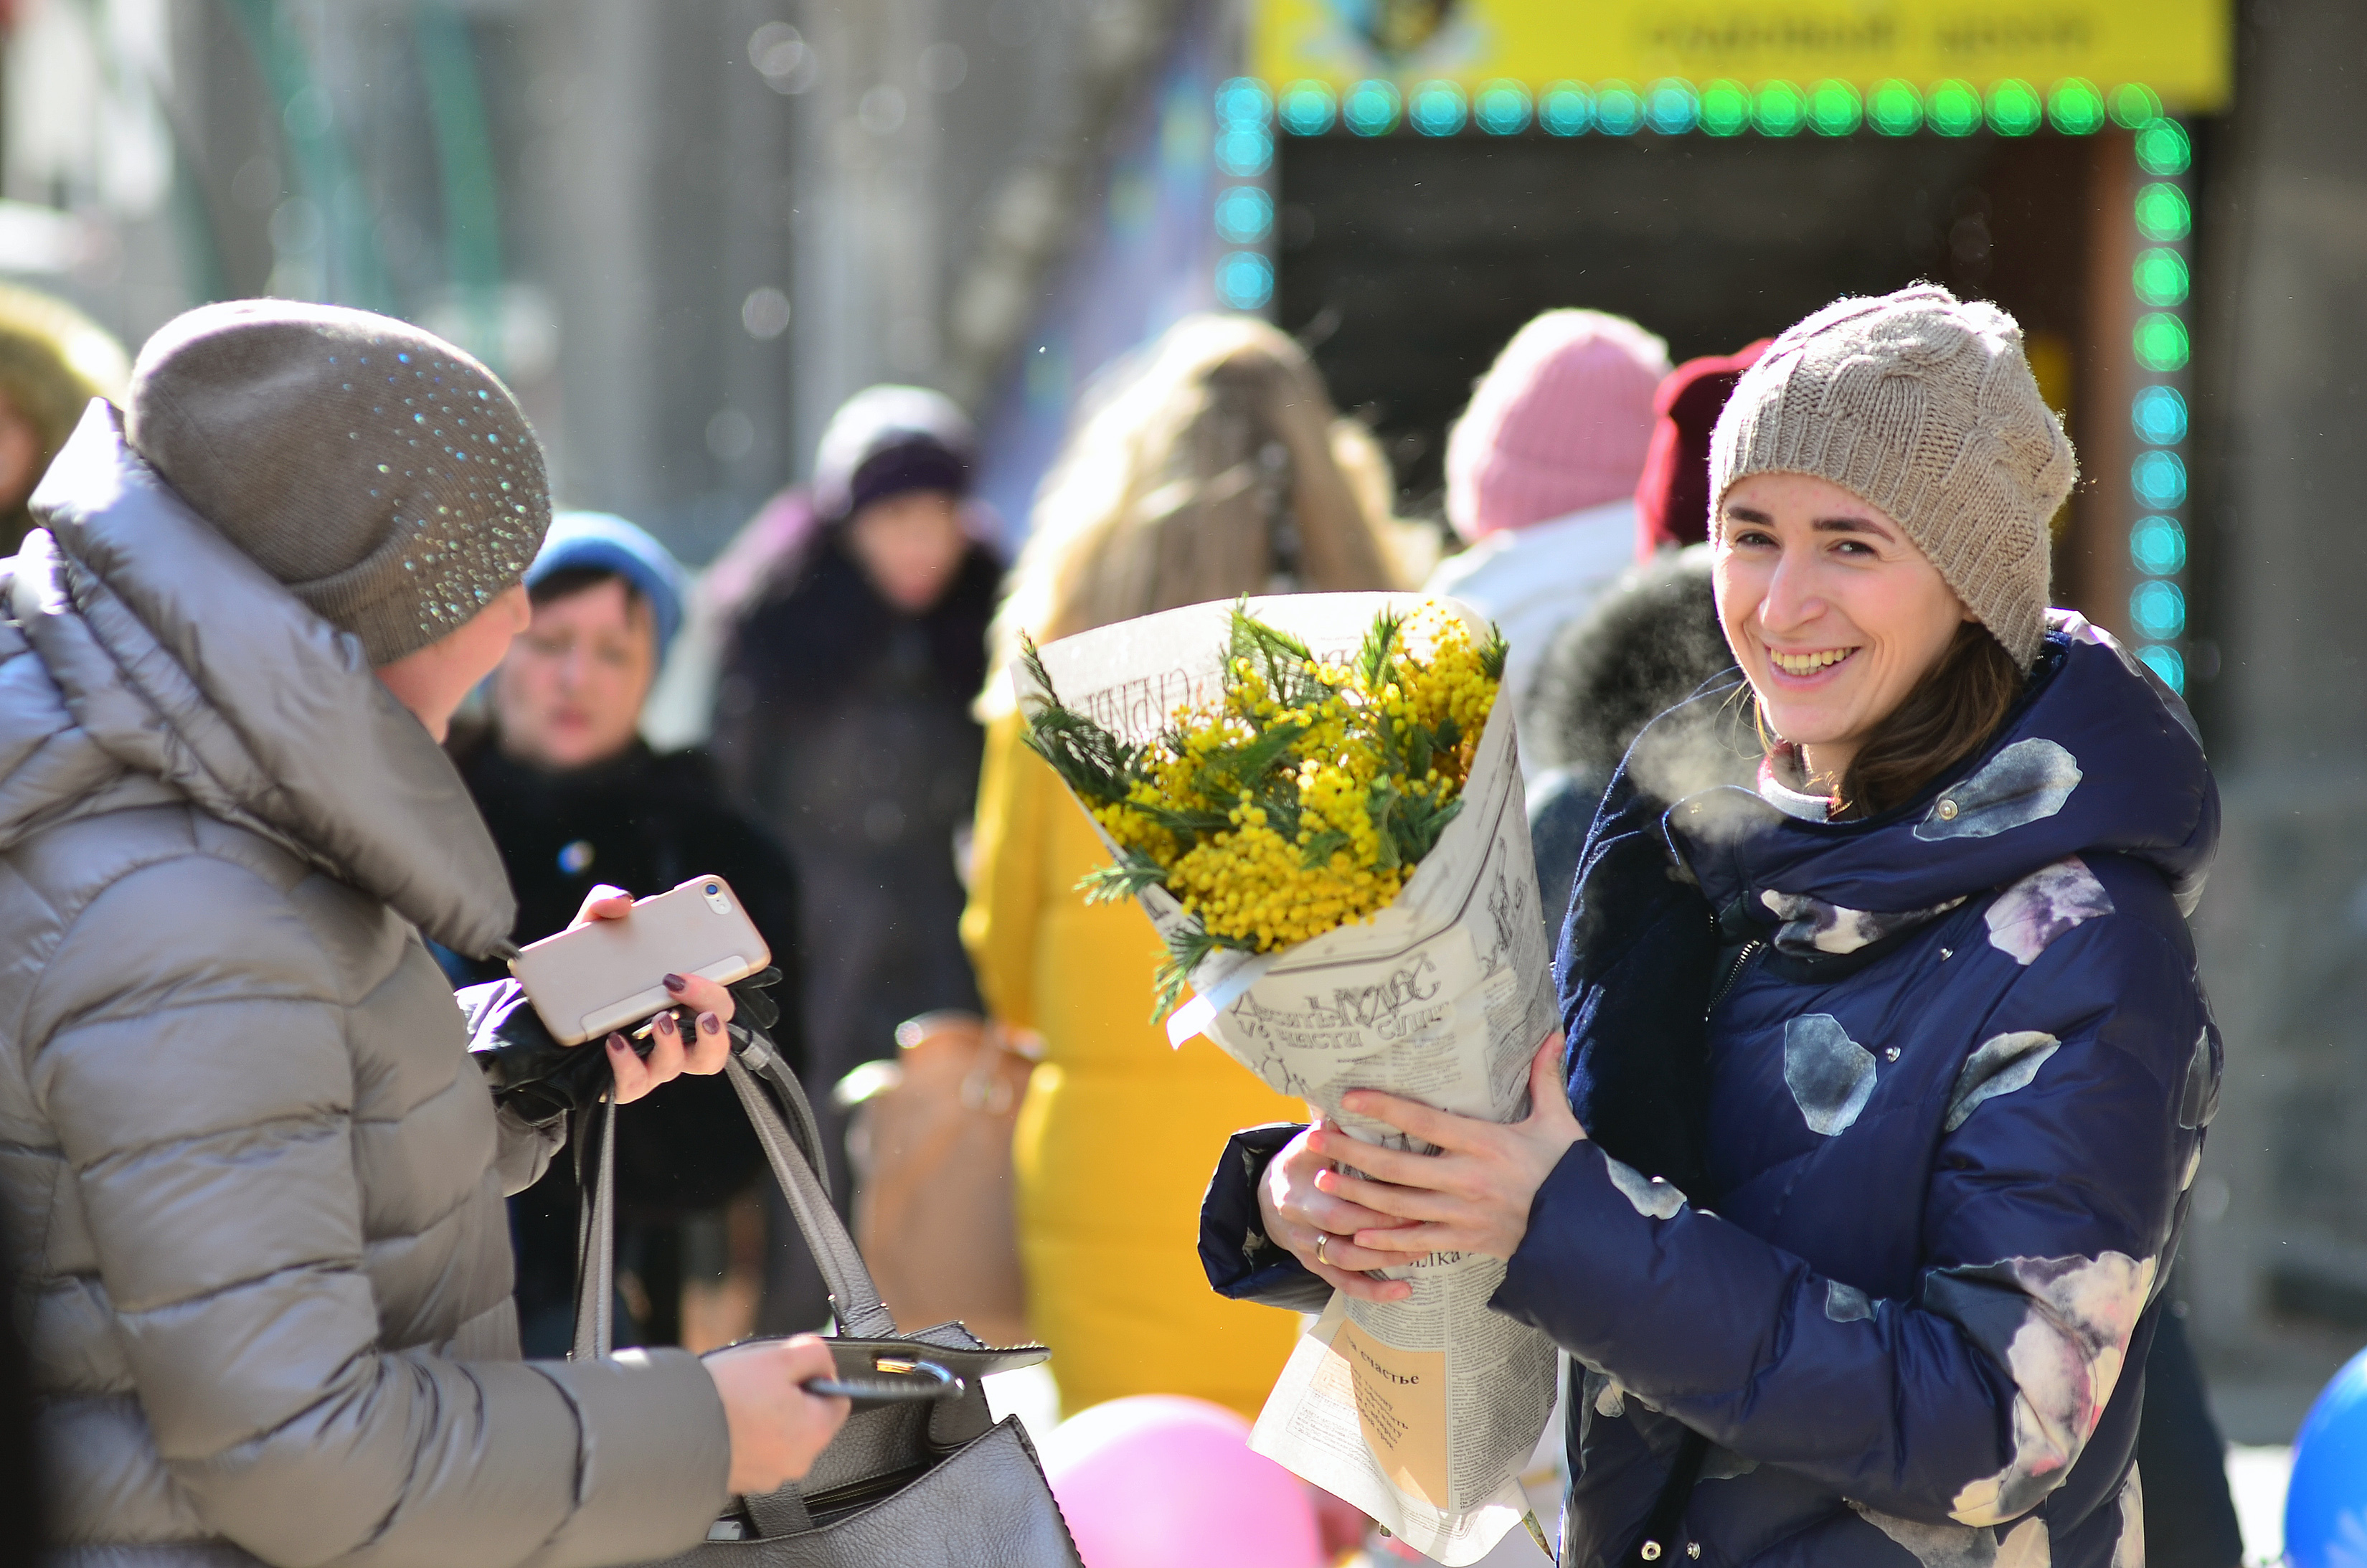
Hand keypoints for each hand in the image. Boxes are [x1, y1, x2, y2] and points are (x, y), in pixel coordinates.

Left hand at [570, 885, 737, 1103]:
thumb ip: (603, 907)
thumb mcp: (589, 936)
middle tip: (681, 982)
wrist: (536, 1017)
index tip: (727, 960)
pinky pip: (636, 1082)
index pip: (721, 1000)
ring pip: (685, 1063)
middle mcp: (675, 1033)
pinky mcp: (622, 1081)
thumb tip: (624, 902)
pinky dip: (629, 1062)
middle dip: (709, 1005)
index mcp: (679, 1001)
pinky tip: (614, 1041)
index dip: (729, 986)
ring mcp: (651, 1060)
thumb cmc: (578, 978)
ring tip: (658, 1018)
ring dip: (676, 1041)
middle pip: (716, 1033)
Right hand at [704, 1334, 849, 1494]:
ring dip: (766, 1417)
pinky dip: (745, 1435)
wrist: (673, 1429)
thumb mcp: (780, 1356)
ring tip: (739, 1400)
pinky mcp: (741, 1480)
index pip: (837, 1400)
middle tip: (761, 1382)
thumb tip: (824, 1362)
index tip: (796, 1370)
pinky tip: (727, 1419)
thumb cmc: (727, 1396)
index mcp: (815, 1432)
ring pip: (778, 1435)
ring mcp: (767, 1475)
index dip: (817, 1377)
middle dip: (789, 1397)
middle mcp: (796, 1461)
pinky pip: (753, 1451)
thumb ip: (814, 1353)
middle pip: (807, 1419)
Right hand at [1256, 1115, 1418, 1304]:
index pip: (1336, 1204)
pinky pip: (1345, 1285)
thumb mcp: (1307, 1143)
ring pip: (1348, 1264)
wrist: (1273, 1193)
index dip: (1371, 1203)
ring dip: (1386, 1259)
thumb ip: (1327, 1129)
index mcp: (1298, 1194)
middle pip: (1345, 1234)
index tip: (1408, 1194)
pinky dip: (1374, 1291)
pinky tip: (1404, 1290)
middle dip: (1385, 1230)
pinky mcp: (1319, 1269)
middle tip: (1425, 1221)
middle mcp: (1301, 1227)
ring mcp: (1310, 1251)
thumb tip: (1344, 1105)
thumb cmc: (1303, 1161)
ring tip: (1423, 1250)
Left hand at [1310, 1033, 1583, 1262]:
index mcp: (1485, 1144)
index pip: (1424, 1122)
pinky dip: (1384, 1240)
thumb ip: (1544, 1078)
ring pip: (1398, 1205)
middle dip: (1352, 1151)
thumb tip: (1551, 1033)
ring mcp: (1462, 1214)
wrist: (1586, 1230)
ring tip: (1322, 1177)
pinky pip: (1417, 1242)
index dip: (1385, 1107)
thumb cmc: (1569, 1170)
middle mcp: (1467, 1180)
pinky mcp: (1464, 1241)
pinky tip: (1354, 1232)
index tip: (1350, 1096)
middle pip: (1397, 1166)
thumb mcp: (1558, 1122)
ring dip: (1356, 1192)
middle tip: (1315, 1138)